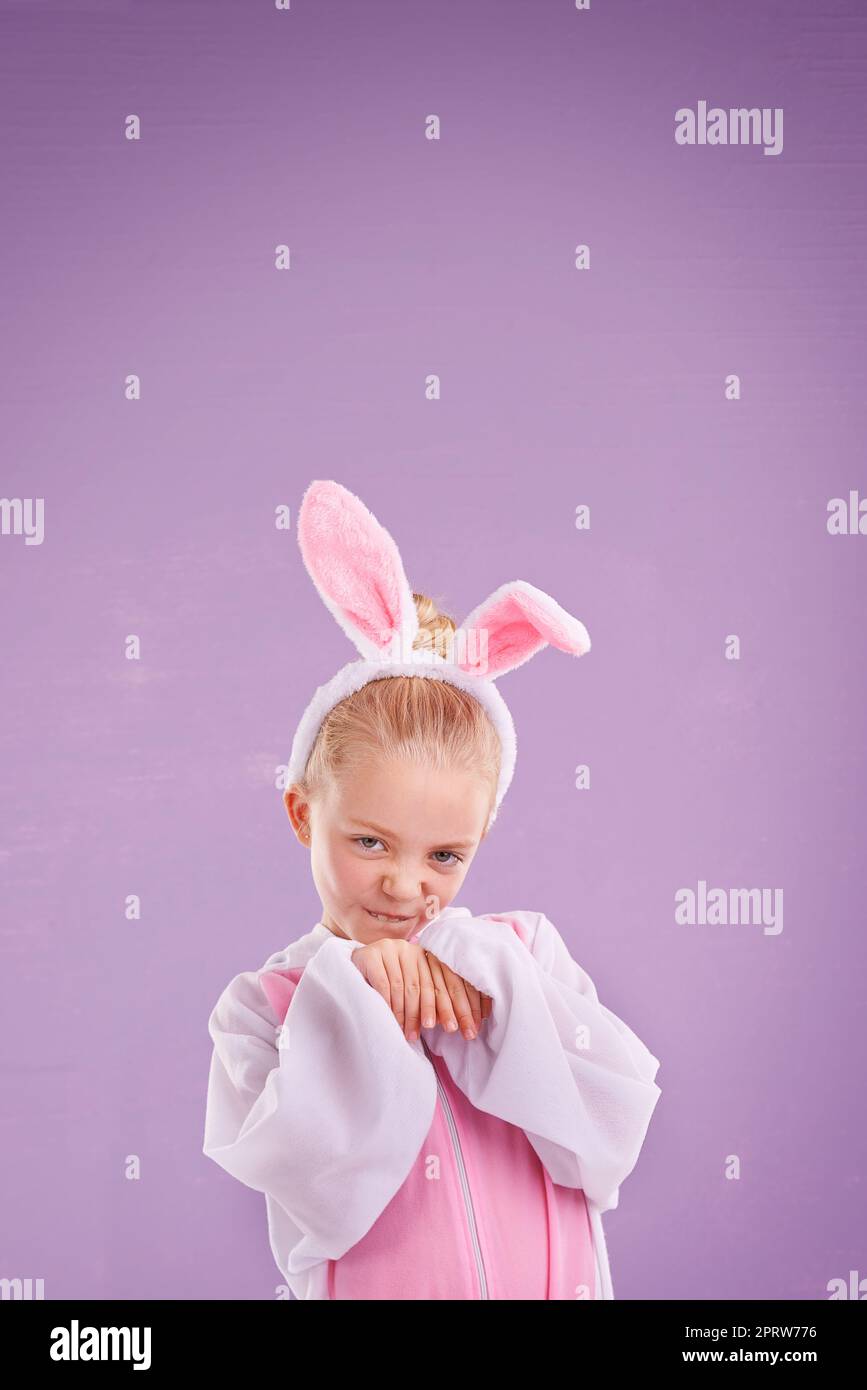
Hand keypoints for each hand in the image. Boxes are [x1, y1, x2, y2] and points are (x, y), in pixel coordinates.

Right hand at [351, 938, 491, 1042]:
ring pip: (405, 987)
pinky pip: (384, 984)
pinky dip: (389, 1004)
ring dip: (408, 1014)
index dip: (452, 1004)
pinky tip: (392, 1020)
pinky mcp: (370, 955)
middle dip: (431, 1012)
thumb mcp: (408, 987)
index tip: (457, 1028)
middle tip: (433, 1033)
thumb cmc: (384, 984)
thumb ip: (426, 998)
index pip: (443, 979)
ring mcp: (388, 949)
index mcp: (424, 955)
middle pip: (425, 985)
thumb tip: (450, 1023)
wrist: (350, 967)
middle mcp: (408, 948)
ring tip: (410, 1034)